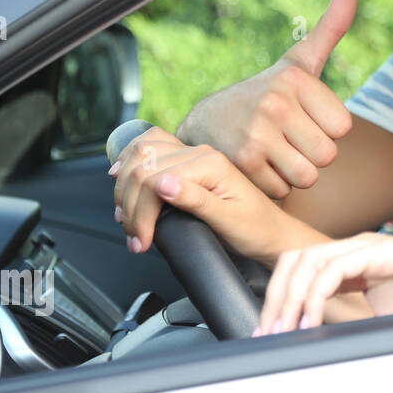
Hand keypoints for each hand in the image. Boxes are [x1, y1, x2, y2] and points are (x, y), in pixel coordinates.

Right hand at [111, 125, 291, 259]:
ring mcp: (193, 156)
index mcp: (210, 164)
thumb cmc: (255, 229)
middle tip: (135, 238)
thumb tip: (162, 184)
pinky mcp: (188, 164)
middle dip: (130, 205)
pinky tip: (120, 176)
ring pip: (141, 156)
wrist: (272, 233)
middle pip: (142, 167)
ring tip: (128, 222)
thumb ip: (196, 200)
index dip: (141, 213)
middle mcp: (200, 154)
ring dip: (125, 189)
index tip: (141, 241)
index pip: (154, 179)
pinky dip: (129, 164)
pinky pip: (150, 151)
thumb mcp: (227, 220)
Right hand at [176, 0, 356, 198]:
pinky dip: (273, 185)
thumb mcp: (298, 62)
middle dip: (312, 154)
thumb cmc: (268, 94)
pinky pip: (283, 189)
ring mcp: (257, 132)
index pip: (343, 127)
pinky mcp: (242, 162)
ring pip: (308, 176)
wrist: (206, 121)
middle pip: (327, 155)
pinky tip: (257, 165)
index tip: (303, 118)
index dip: (326, 129)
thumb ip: (330, 28)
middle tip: (288, 139)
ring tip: (274, 152)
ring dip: (295, 173)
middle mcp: (275, 101)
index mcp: (295, 77)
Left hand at [256, 233, 392, 332]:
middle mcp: (357, 249)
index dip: (278, 298)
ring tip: (287, 329)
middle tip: (269, 332)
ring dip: (291, 298)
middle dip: (275, 297)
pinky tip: (314, 318)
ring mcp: (371, 247)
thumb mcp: (382, 316)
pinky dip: (317, 294)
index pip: (300, 268)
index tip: (269, 332)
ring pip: (310, 261)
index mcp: (354, 262)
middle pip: (295, 260)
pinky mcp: (385, 252)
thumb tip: (315, 344)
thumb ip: (351, 319)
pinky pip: (337, 267)